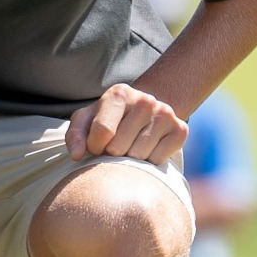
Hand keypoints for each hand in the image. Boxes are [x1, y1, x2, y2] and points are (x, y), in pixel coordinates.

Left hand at [65, 82, 187, 165]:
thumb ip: (75, 135)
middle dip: (112, 154)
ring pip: (138, 156)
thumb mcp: (86, 120)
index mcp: (119, 93)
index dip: (94, 147)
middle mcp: (145, 100)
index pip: (103, 131)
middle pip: (119, 147)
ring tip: (130, 147)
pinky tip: (146, 149)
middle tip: (115, 146)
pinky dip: (148, 162)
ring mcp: (165, 113)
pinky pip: (158, 160)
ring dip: (130, 159)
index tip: (96, 147)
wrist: (145, 112)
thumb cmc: (109, 119)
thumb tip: (77, 155)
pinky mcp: (180, 130)